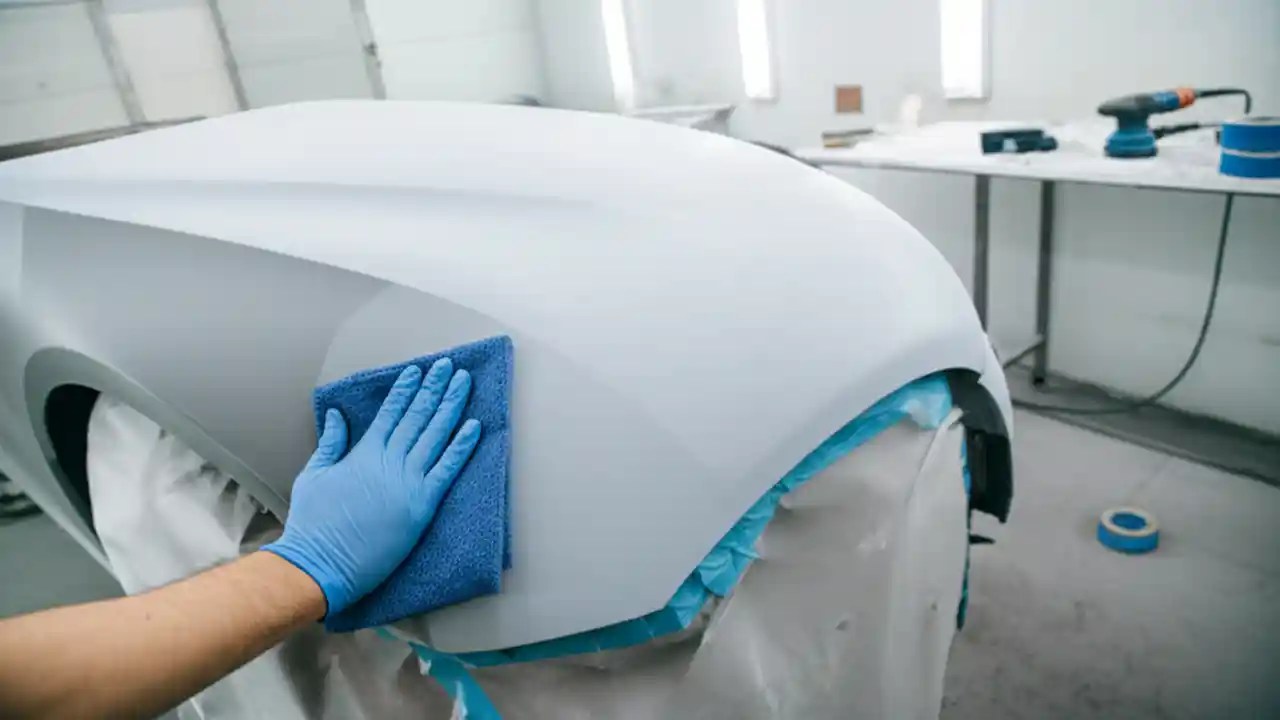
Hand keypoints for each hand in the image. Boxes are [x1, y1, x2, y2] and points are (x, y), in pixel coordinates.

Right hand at [264, 359, 480, 615]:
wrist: (321, 562)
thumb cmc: (313, 524)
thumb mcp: (315, 475)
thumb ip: (331, 443)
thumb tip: (337, 415)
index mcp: (364, 453)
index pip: (391, 412)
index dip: (406, 389)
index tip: (418, 370)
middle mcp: (389, 461)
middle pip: (418, 416)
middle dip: (434, 388)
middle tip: (448, 365)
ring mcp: (408, 481)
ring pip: (436, 435)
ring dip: (451, 405)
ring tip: (463, 381)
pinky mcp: (422, 504)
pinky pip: (448, 469)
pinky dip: (463, 446)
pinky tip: (475, 425)